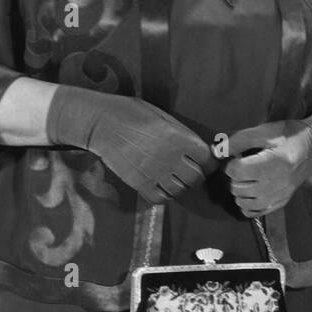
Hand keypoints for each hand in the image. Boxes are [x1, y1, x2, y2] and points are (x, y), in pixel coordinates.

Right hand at [46, 85, 213, 203]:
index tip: (206, 161)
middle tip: (189, 170)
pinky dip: (164, 195)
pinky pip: (160, 198)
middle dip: (196, 175)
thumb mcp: (162, 116)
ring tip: (173, 177)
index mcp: (179, 138)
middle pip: (195, 178)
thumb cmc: (132, 113)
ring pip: (179, 190)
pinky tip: (160, 185)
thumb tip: (198, 146)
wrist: (102, 124)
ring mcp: (154, 172)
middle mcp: (170, 157)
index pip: (207, 159)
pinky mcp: (139, 183)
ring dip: (180, 186)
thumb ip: (182, 133)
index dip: (209, 162)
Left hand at [225, 121, 311, 216]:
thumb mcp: (264, 131)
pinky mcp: (281, 202)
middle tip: (242, 166)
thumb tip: (217, 152)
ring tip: (246, 178)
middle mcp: (279, 182)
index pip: (239, 171)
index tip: (238, 157)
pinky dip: (247, 204)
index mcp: (276, 161)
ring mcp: (281, 195)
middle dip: (234, 176)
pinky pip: (255, 212)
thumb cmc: (288, 136)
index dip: (232, 163)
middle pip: (239, 187)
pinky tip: (249, 192)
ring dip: (239, 190)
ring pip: (244, 202)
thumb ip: (238, 141)